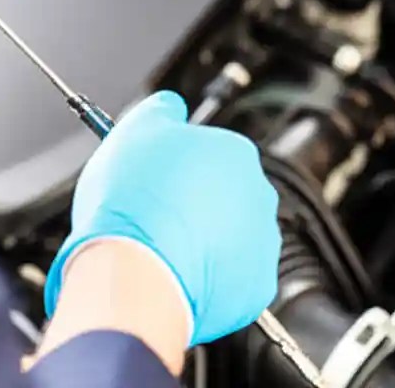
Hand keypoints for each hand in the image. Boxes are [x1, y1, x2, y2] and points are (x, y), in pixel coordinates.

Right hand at [44, 91, 279, 346]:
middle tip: (155, 212)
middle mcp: (259, 195)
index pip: (209, 152)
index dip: (176, 166)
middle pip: (223, 194)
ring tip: (163, 247)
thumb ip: (161, 109)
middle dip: (194, 203)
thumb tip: (170, 105)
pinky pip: (231, 277)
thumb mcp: (132, 130)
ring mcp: (262, 244)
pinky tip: (178, 272)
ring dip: (203, 239)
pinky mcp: (256, 288)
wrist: (136, 274)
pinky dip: (208, 276)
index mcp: (235, 152)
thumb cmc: (132, 205)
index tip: (154, 178)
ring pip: (230, 236)